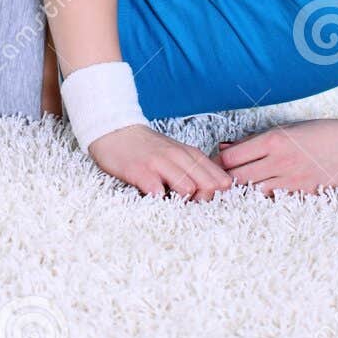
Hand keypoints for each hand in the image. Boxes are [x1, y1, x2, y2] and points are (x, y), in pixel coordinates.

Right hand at [88, 124, 233, 200]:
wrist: (117, 131)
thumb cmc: (149, 148)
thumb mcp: (178, 154)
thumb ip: (196, 169)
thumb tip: (220, 189)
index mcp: (190, 154)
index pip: (219, 179)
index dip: (217, 196)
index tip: (205, 202)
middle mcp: (178, 157)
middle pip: (208, 186)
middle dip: (203, 202)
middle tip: (188, 206)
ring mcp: (160, 163)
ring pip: (188, 188)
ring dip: (181, 202)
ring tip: (171, 204)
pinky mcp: (141, 171)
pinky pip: (157, 193)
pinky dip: (158, 202)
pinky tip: (154, 200)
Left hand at [216, 117, 337, 194]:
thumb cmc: (318, 133)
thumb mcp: (285, 129)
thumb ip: (255, 141)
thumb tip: (226, 147)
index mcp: (273, 140)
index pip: (231, 157)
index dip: (218, 162)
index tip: (214, 164)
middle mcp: (279, 162)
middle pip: (236, 178)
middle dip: (223, 181)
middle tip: (216, 182)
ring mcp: (291, 181)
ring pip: (252, 194)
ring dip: (240, 193)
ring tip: (232, 192)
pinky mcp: (301, 195)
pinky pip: (273, 201)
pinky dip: (261, 199)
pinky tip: (256, 198)